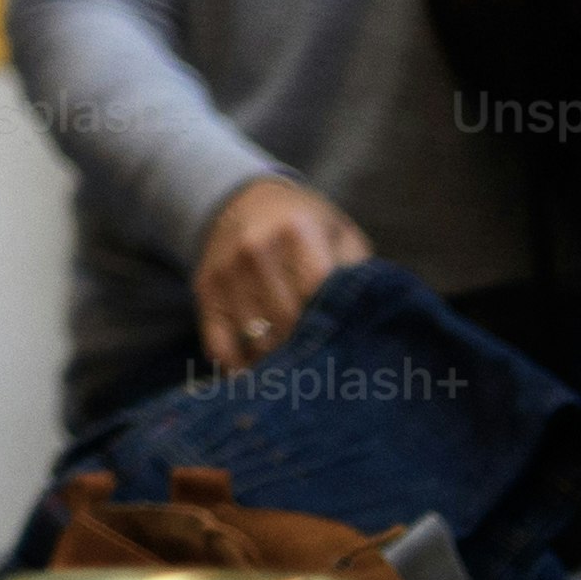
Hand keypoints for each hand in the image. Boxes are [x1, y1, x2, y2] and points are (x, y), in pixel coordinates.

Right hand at [194, 174, 368, 373]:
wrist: (244, 200)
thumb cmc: (308, 227)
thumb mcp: (341, 236)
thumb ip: (361, 276)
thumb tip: (375, 326)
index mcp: (297, 232)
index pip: (319, 296)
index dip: (337, 329)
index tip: (353, 353)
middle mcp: (255, 250)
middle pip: (288, 323)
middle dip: (312, 353)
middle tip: (332, 374)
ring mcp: (226, 271)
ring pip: (256, 339)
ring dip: (281, 366)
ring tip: (304, 379)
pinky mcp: (205, 288)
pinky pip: (219, 344)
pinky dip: (240, 368)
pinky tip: (262, 377)